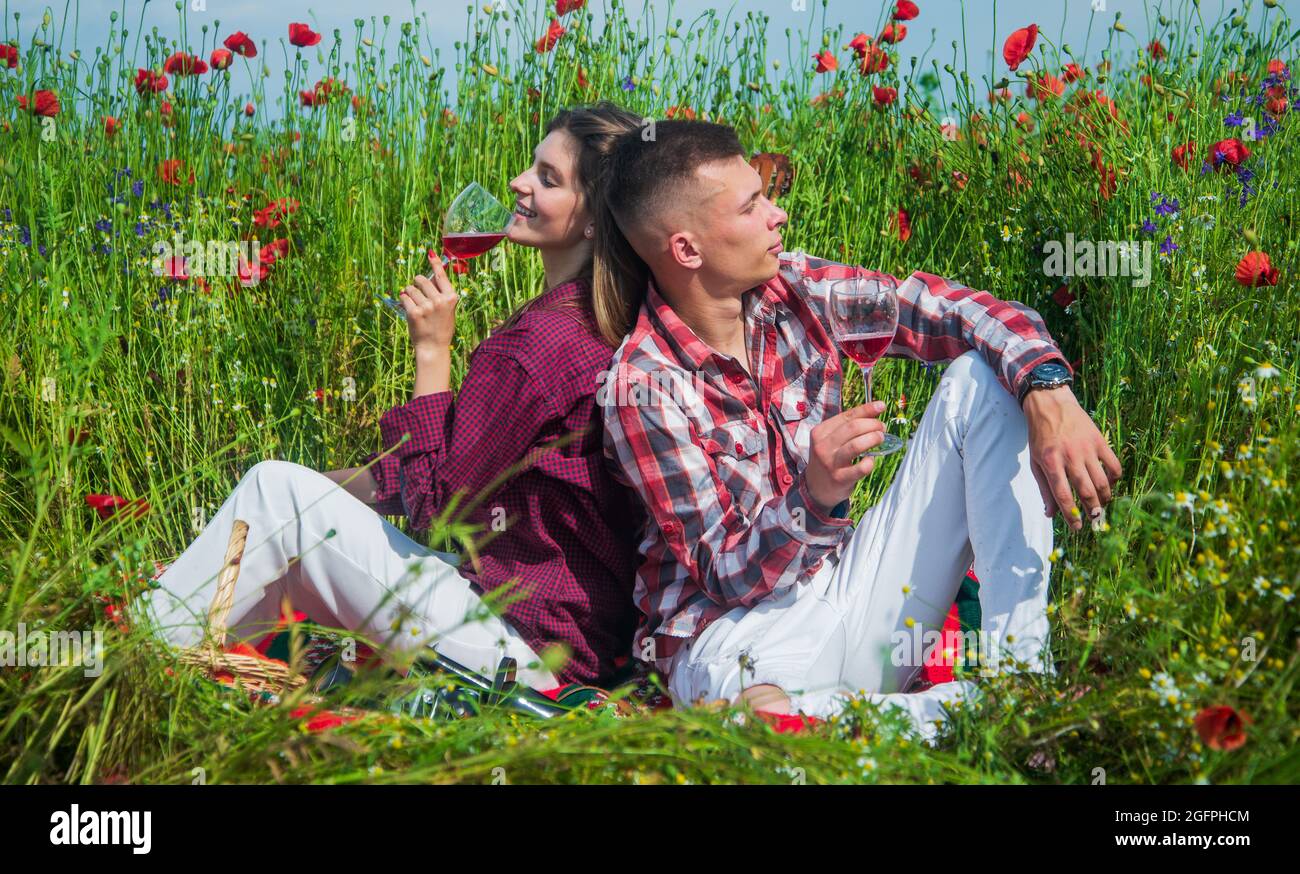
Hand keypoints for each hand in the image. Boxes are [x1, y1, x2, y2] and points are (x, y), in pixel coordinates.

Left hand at [400, 256, 458, 351]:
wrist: (434, 347)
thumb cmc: (440, 327)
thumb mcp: (448, 309)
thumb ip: (441, 293)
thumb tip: (431, 276)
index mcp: (451, 298)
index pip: (441, 276)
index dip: (435, 263)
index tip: (430, 253)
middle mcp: (440, 301)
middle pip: (421, 279)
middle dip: (417, 283)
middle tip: (417, 291)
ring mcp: (427, 307)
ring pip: (410, 288)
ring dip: (409, 293)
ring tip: (415, 304)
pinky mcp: (414, 313)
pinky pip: (404, 298)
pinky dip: (404, 300)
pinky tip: (409, 308)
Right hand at [803, 400, 886, 511]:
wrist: (815, 487)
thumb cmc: (828, 458)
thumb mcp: (829, 440)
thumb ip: (846, 427)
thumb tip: (874, 412)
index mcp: (820, 432)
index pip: (847, 416)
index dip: (866, 409)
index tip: (881, 406)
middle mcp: (823, 446)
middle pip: (853, 428)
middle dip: (873, 425)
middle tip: (882, 428)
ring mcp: (830, 463)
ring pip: (857, 445)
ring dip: (873, 439)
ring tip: (880, 439)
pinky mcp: (840, 478)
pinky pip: (861, 467)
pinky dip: (870, 462)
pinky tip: (870, 460)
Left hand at [1022, 387, 1121, 530]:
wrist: (1051, 405)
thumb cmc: (1040, 436)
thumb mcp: (1035, 462)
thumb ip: (1044, 489)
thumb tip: (1050, 514)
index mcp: (1050, 463)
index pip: (1062, 495)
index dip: (1071, 514)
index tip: (1078, 527)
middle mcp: (1069, 457)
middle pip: (1086, 491)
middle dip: (1092, 510)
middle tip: (1095, 519)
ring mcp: (1086, 449)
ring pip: (1102, 481)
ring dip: (1105, 497)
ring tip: (1102, 504)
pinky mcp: (1099, 441)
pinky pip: (1113, 465)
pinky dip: (1115, 478)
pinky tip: (1110, 484)